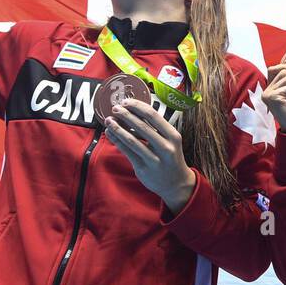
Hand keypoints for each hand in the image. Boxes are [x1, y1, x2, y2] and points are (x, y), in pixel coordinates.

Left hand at [103, 98, 195, 213]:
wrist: (176, 183)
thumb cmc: (170, 158)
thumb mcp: (170, 141)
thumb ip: (156, 128)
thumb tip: (134, 111)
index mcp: (173, 136)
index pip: (153, 116)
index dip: (137, 106)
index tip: (126, 101)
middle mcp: (165, 147)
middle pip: (141, 126)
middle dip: (125, 115)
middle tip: (115, 108)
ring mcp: (154, 159)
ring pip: (132, 140)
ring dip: (118, 128)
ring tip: (109, 120)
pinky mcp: (143, 168)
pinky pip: (127, 151)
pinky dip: (117, 141)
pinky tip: (110, 134)